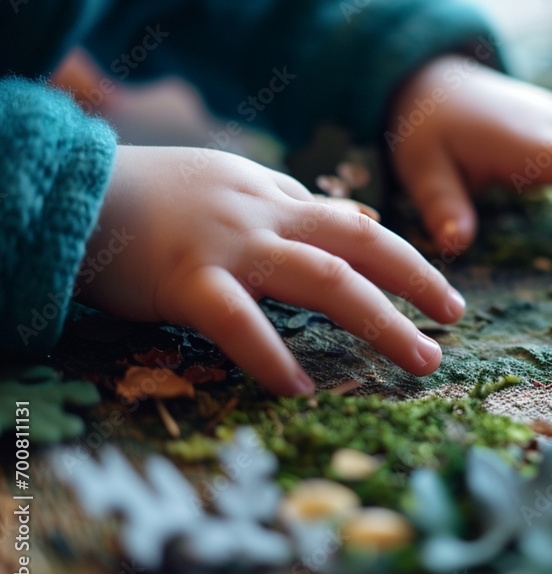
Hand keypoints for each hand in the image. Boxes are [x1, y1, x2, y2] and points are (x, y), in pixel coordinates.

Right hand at [77, 146, 465, 395]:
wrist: (77, 189)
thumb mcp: (237, 184)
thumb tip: (362, 220)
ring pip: (324, 280)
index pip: (358, 226)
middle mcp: (267, 218)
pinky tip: (299, 389)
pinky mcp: (186, 280)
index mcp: (278, 199)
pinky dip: (270, 355)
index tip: (443, 295)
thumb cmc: (157, 196)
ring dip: (380, 322)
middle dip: (416, 284)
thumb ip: (296, 203)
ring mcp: (230, 247)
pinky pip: (238, 320)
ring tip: (419, 360)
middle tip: (453, 323)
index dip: (407, 260)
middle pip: (361, 248)